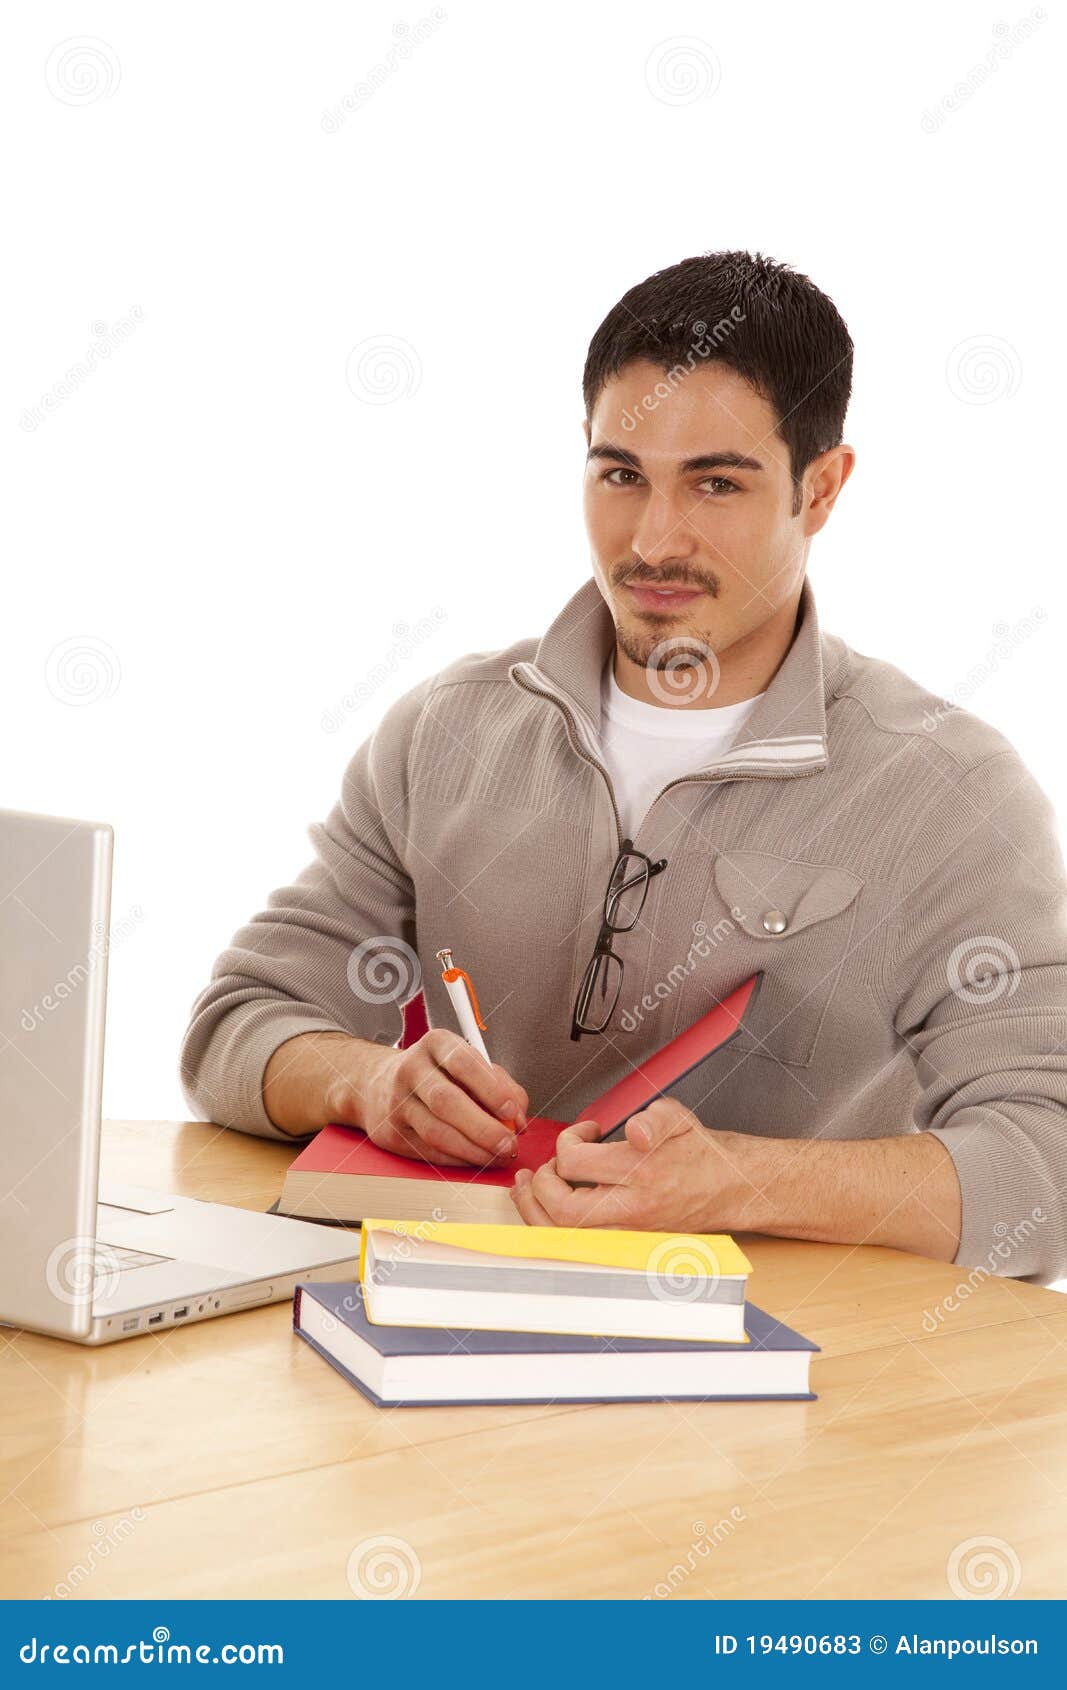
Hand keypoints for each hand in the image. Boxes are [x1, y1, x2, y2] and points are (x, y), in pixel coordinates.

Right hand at [336, 1030, 529, 1167]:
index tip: (512, 1111)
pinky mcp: (391, 1132)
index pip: (464, 1063)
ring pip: (437, 1132)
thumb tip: (519, 1119)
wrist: (377, 1085)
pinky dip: (458, 1159)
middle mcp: (412, 1069)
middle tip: (509, 1144)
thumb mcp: (469, 1065)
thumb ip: (501, 1085)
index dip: (491, 1089)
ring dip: (473, 1150)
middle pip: (448, 1102)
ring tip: (497, 1156)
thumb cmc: (437, 1074)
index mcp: (436, 1044)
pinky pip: (429, 1151)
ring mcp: (397, 1102)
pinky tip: (475, 1159)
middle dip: (484, 1128)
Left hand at [509, 1098, 747, 1229]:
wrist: (729, 1187)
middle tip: (544, 1167)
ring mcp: (629, 1232)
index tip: (584, 1133)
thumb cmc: (700, 1153)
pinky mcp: (626, 1244)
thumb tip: (636, 1130)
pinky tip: (545, 1207)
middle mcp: (634, 1209)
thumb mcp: (680, 1119)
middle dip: (540, 1186)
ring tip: (528, 1188)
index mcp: (643, 1173)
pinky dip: (551, 1227)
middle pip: (564, 1212)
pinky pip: (577, 1244)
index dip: (567, 1141)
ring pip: (566, 1237)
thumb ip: (654, 1118)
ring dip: (535, 1211)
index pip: (576, 1164)